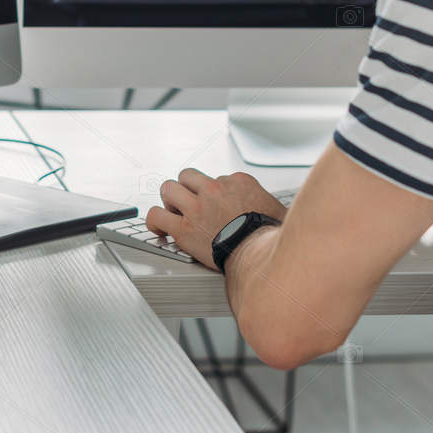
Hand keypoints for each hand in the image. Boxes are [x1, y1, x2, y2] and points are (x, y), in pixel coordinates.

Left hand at [145, 168, 284, 270]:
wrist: (261, 257)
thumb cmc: (271, 238)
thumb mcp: (277, 209)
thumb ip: (264, 201)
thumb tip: (268, 207)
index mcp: (238, 182)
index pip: (217, 179)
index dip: (215, 195)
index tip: (218, 207)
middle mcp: (214, 189)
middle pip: (188, 176)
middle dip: (186, 188)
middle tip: (188, 203)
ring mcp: (197, 207)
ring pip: (168, 188)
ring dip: (169, 200)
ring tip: (174, 212)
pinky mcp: (184, 228)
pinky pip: (157, 216)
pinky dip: (155, 221)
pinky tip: (159, 229)